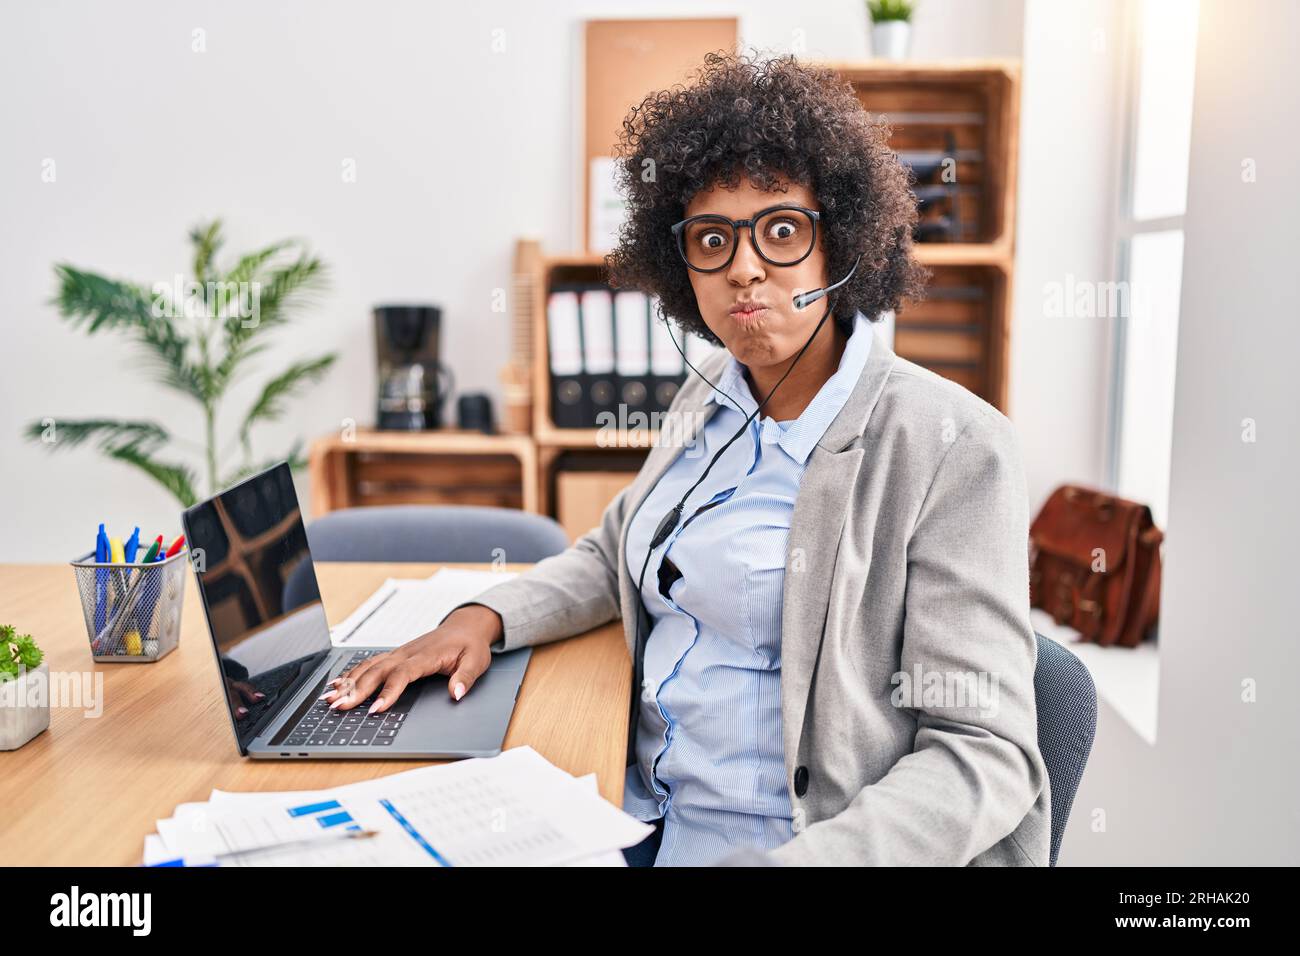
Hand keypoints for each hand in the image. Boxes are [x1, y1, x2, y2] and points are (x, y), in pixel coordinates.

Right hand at [320, 604, 502, 715]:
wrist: (465, 627)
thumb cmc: (470, 645)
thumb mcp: (476, 662)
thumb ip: (465, 678)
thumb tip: (456, 693)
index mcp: (426, 656)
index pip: (402, 674)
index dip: (388, 692)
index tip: (376, 709)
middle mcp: (407, 653)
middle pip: (377, 671)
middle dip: (357, 690)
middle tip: (338, 706)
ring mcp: (399, 653)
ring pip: (369, 666)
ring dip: (348, 682)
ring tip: (330, 698)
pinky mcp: (395, 655)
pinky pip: (370, 663)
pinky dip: (352, 674)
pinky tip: (338, 684)